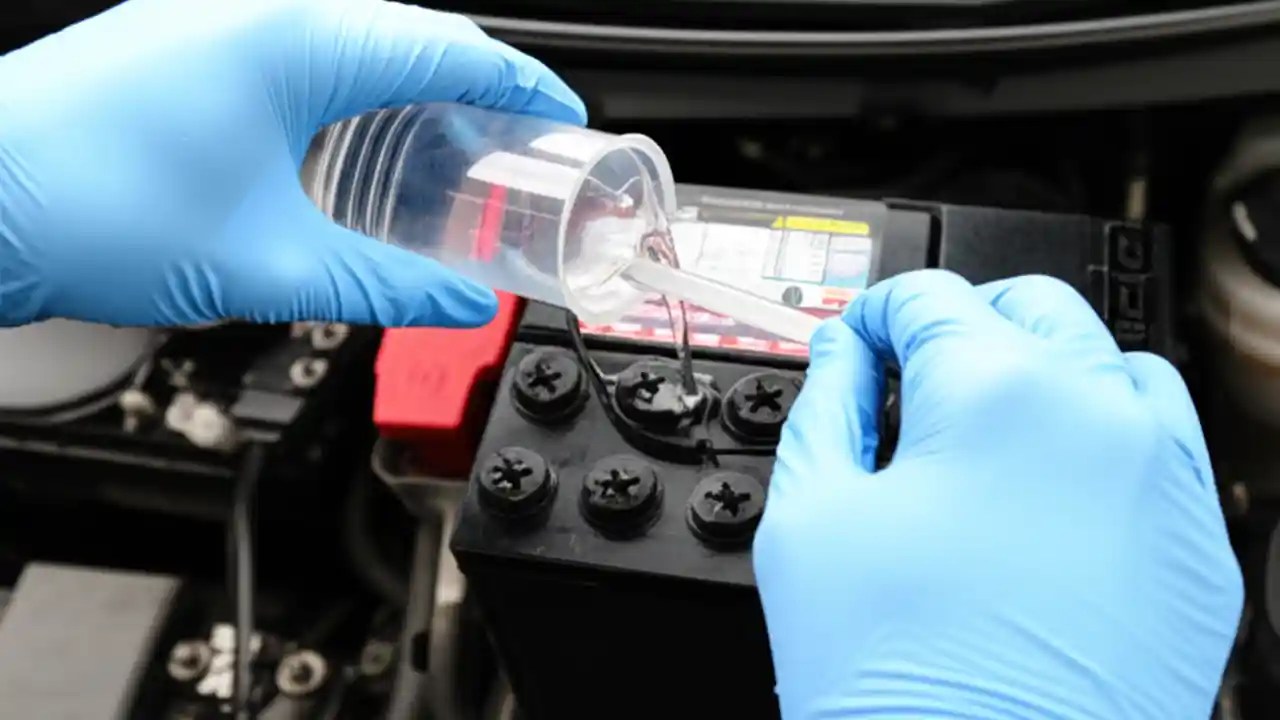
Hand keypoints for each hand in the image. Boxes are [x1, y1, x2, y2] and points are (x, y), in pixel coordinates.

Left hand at [0, 0, 584, 326]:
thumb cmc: (88, 209)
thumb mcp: (270, 263)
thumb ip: (383, 287)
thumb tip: (454, 302)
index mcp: (291, 39)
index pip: (445, 46)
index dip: (520, 83)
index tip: (560, 114)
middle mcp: (249, 9)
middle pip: (401, 32)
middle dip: (471, 84)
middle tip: (514, 140)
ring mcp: (203, 20)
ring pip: (343, 38)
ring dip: (405, 87)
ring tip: (445, 148)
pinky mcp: (171, 48)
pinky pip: (289, 49)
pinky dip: (343, 91)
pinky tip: (350, 144)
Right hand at [755, 270, 1242, 718]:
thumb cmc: (898, 677)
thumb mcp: (811, 516)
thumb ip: (825, 404)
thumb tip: (843, 354)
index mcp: (998, 391)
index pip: (929, 297)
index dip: (875, 316)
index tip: (858, 345)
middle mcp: (1101, 413)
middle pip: (1027, 307)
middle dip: (958, 327)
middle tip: (907, 384)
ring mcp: (1164, 478)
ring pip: (1105, 364)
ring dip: (1036, 374)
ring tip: (980, 440)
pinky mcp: (1197, 543)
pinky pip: (1157, 445)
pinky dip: (1100, 438)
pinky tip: (1046, 494)